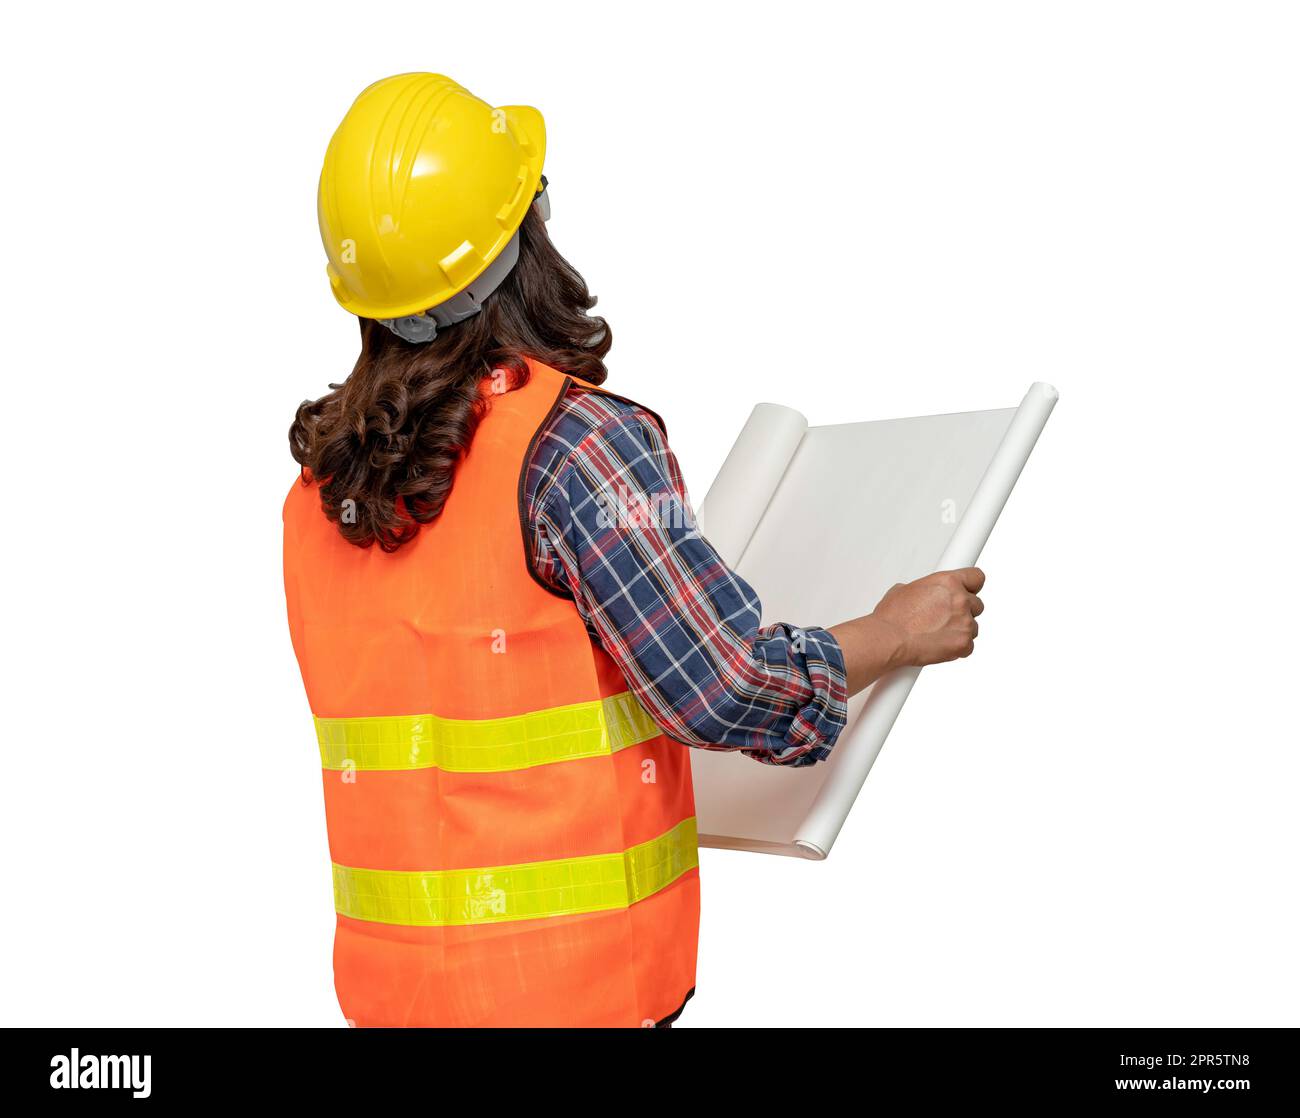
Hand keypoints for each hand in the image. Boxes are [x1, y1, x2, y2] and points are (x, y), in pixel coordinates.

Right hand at [870, 568, 985, 667]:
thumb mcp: (904, 590)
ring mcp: (965, 622)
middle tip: (944, 618)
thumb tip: (922, 595)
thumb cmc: (892, 618)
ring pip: (973, 627)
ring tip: (937, 634)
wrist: (889, 640)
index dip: (972, 585)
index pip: (976, 577)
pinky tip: (939, 646)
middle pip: (977, 604)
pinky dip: (957, 648)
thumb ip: (923, 590)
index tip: (968, 590)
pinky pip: (968, 646)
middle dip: (963, 611)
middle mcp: (960, 599)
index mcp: (948, 582)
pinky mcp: (964, 643)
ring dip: (960, 630)